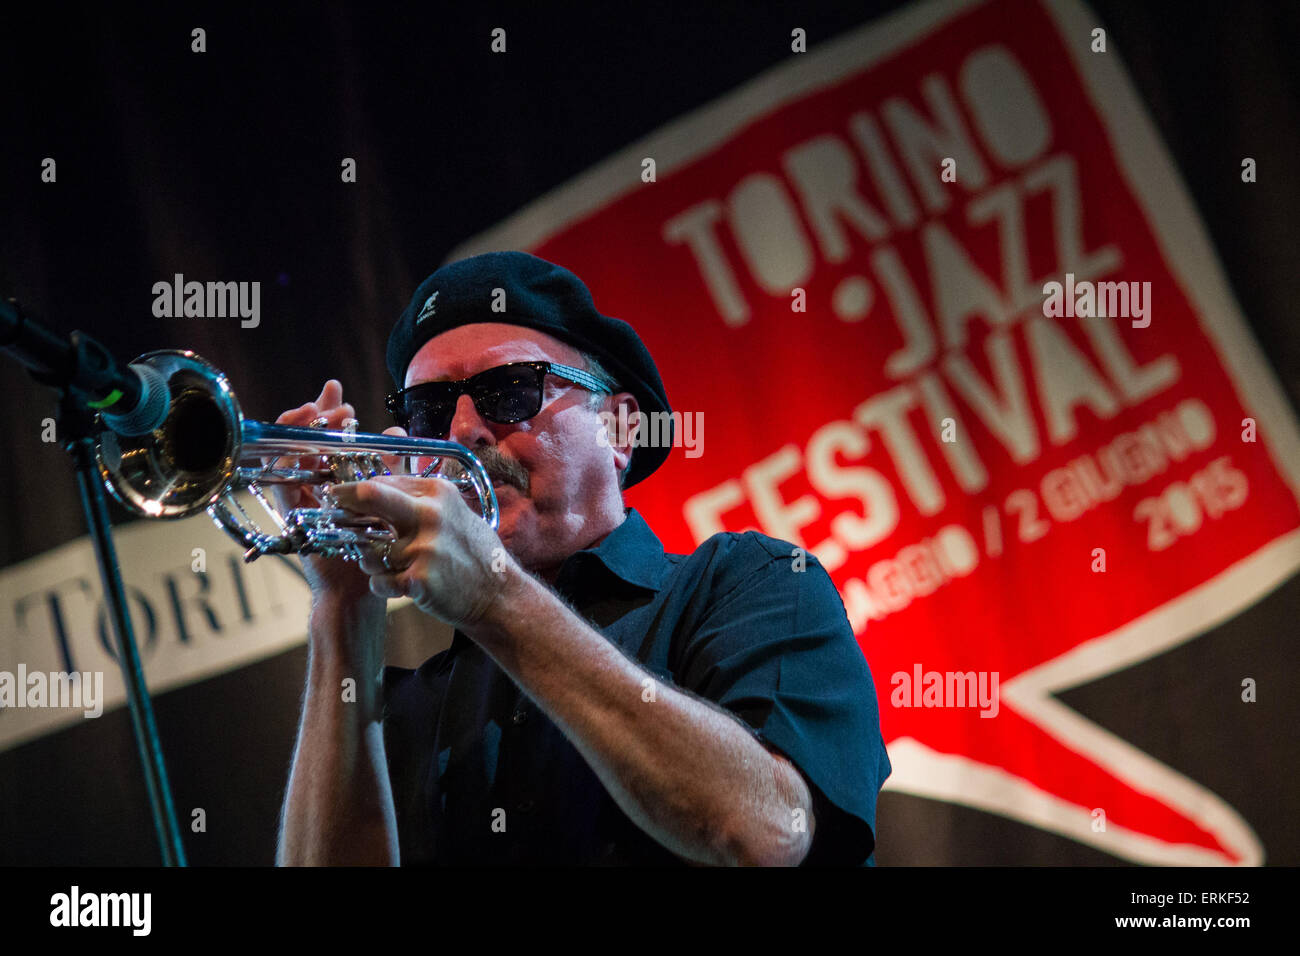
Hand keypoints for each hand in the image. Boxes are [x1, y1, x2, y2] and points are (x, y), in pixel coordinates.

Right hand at [270, 380, 405, 606]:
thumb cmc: (376, 548)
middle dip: (313, 415)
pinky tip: (303, 448)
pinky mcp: (292, 518)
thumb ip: (391, 466)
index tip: (336, 391)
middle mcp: (312, 485)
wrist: (362, 590)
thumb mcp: (388, 498)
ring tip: (318, 413)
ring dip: (300, 432)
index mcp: (333, 477)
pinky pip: (281, 486)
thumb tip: (396, 429)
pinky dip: (289, 465)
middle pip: (301, 439)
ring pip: (287, 456)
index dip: (325, 411)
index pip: (324, 435)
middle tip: (331, 401)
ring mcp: (300, 500)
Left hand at [326, 474, 514, 630]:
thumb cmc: (472, 551)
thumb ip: (418, 497)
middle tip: (331, 509)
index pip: (382, 482)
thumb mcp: (453, 511)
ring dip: (370, 562)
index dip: (355, 490)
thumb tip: (377, 486)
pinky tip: (397, 585)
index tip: (339, 495)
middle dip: (343, 501)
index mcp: (437, 493)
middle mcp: (430, 515)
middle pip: (369, 496)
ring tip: (390, 567)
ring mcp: (425, 548)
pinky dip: (382, 586)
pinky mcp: (420, 579)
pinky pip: (379, 582)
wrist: (498, 593)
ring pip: (369, 550)